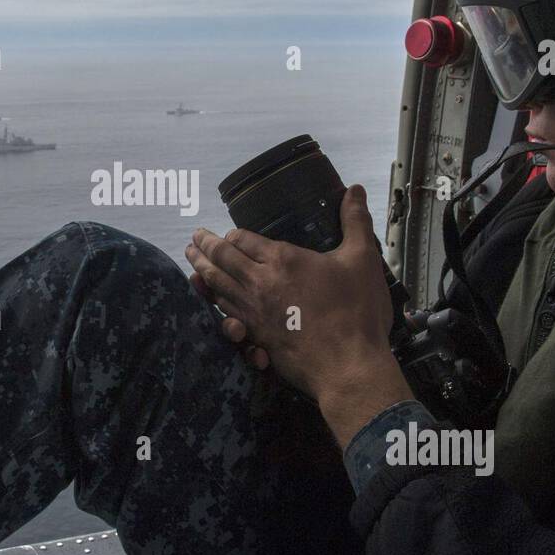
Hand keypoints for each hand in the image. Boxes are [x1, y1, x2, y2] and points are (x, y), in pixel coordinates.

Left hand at [184, 185, 412, 444]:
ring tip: (190, 263)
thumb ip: (356, 222)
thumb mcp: (363, 259)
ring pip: (217, 287)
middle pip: (222, 260)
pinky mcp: (254, 337)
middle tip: (193, 239)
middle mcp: (260, 283)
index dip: (232, 235)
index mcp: (282, 260)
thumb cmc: (357, 312)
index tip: (224, 233)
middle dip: (205, 247)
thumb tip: (355, 190)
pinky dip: (211, 302)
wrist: (348, 365)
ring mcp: (253, 312)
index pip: (244, 240)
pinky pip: (224, 314)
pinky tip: (208, 300)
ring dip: (201, 272)